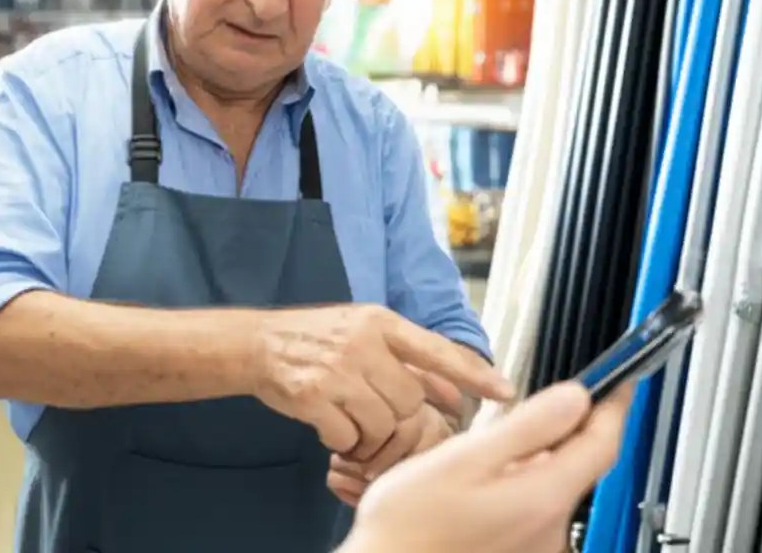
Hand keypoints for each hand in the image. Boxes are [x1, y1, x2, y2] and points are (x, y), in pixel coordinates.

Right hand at [250, 304, 511, 460]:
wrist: (257, 344)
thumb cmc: (316, 339)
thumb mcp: (364, 332)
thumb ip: (407, 357)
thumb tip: (453, 390)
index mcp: (380, 322)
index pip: (437, 350)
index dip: (473, 374)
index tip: (505, 392)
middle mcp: (361, 343)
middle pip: (409, 399)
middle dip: (397, 415)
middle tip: (374, 412)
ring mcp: (335, 370)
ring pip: (382, 423)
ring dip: (370, 434)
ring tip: (352, 421)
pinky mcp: (312, 397)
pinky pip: (348, 437)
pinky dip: (343, 441)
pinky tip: (330, 425)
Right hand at [338, 382, 633, 552]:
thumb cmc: (410, 526)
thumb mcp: (463, 459)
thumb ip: (525, 427)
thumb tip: (574, 397)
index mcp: (543, 497)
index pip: (602, 442)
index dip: (613, 404)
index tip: (618, 378)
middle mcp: (551, 529)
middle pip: (578, 464)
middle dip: (562, 429)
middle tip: (535, 404)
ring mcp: (537, 547)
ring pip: (550, 485)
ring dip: (532, 459)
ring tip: (485, 449)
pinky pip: (530, 507)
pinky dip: (515, 484)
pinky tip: (476, 484)